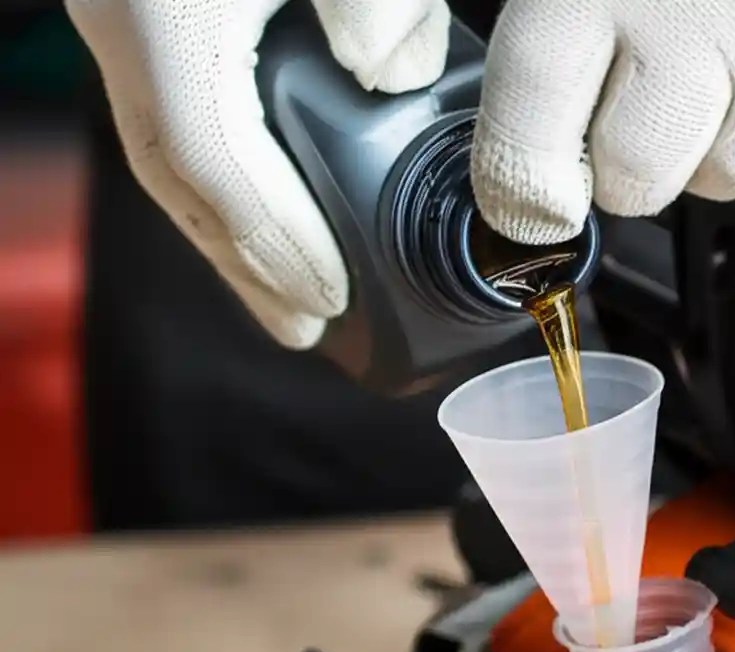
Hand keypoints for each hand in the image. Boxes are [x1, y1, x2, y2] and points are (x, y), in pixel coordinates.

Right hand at [66, 0, 450, 347]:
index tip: (333, 300)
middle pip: (179, 183)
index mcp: (168, 21)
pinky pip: (172, 118)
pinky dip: (220, 179)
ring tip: (286, 295)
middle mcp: (126, 28)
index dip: (274, 244)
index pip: (215, 163)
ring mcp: (123, 20)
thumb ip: (379, 7)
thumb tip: (405, 78)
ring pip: (167, 155)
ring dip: (228, 232)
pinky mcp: (140, 13)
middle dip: (245, 268)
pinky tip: (264, 201)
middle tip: (307, 330)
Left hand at [471, 0, 734, 244]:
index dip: (528, 187)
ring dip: (727, 152)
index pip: (532, 131)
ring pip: (732, 177)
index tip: (541, 206)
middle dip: (638, 165)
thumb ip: (561, 33)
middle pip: (638, 172)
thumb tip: (541, 176)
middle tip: (656, 111)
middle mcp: (684, 8)